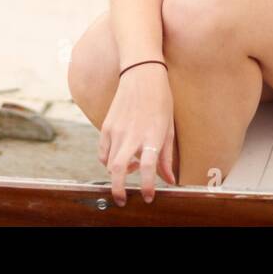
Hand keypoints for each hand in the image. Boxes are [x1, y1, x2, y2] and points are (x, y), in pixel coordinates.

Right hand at [97, 62, 176, 205]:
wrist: (141, 73)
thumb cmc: (160, 99)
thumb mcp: (168, 128)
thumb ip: (166, 156)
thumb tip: (169, 180)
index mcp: (151, 135)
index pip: (147, 168)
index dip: (146, 186)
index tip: (149, 197)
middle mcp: (131, 134)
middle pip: (118, 169)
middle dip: (118, 189)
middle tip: (122, 200)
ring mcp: (116, 130)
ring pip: (109, 162)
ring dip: (117, 173)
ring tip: (130, 168)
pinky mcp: (106, 126)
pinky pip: (103, 151)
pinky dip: (109, 160)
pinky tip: (120, 156)